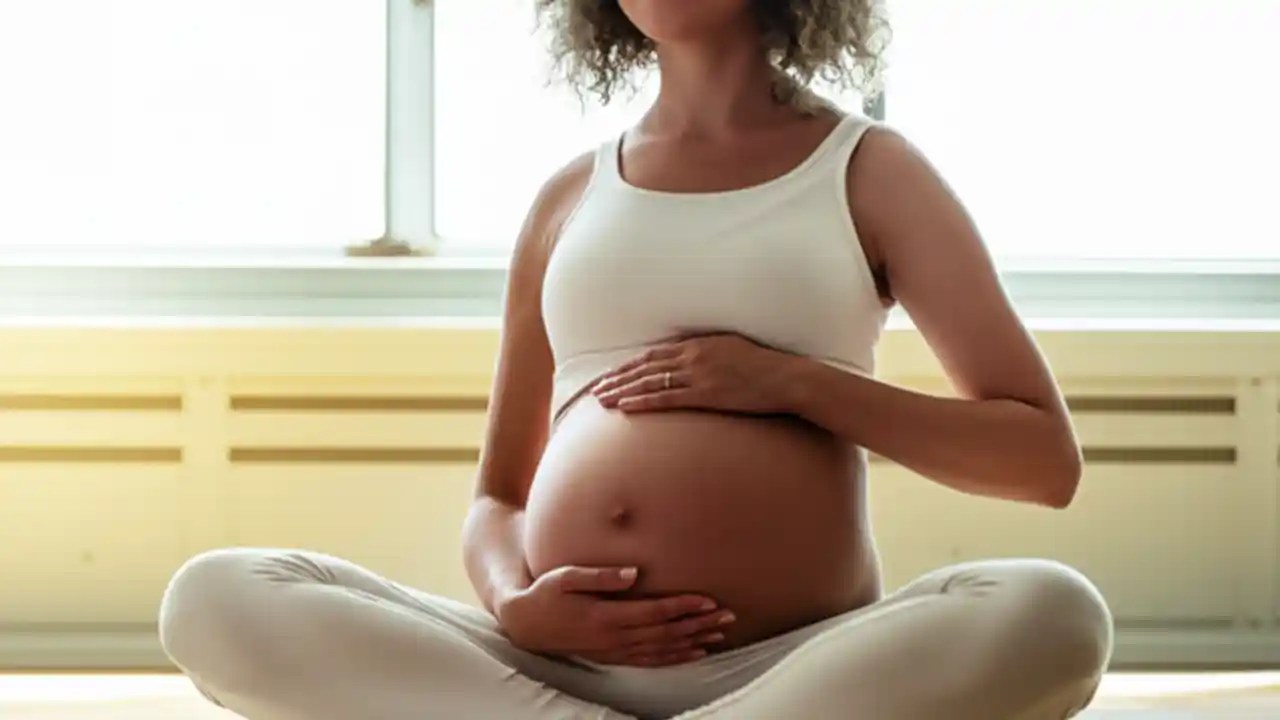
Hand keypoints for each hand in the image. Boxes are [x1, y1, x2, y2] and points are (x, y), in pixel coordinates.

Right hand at [496, 566, 734, 666]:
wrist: (526, 624)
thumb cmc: (546, 593)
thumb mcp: (566, 577)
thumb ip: (600, 576)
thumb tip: (632, 572)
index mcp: (605, 616)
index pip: (654, 612)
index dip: (683, 606)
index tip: (708, 599)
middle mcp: (614, 638)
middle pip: (665, 632)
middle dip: (698, 623)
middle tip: (728, 615)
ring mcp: (614, 650)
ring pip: (662, 648)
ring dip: (693, 641)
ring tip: (720, 633)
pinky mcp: (613, 656)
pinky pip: (651, 660)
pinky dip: (675, 658)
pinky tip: (694, 653)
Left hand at [591, 333, 798, 413]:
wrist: (787, 378)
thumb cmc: (764, 366)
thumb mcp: (731, 348)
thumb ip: (706, 351)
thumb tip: (687, 356)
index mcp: (699, 343)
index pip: (654, 354)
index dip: (629, 365)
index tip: (611, 373)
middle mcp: (693, 356)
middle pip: (645, 367)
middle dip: (617, 378)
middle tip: (595, 389)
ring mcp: (698, 375)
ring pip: (650, 382)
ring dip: (622, 390)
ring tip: (602, 399)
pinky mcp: (706, 395)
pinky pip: (666, 399)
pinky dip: (642, 402)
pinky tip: (625, 407)